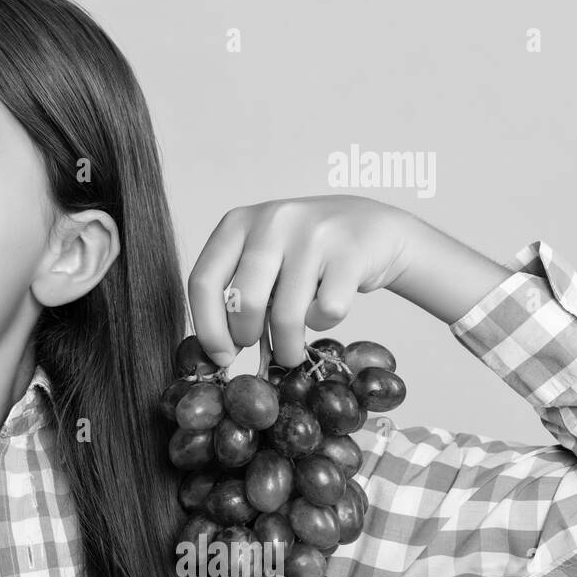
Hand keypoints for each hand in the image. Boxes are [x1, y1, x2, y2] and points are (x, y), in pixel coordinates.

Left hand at [187, 195, 416, 368]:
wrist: (374, 228)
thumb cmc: (306, 253)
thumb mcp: (263, 257)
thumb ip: (237, 290)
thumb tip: (216, 351)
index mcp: (238, 222)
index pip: (202, 281)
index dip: (208, 328)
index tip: (220, 357)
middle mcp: (272, 220)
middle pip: (243, 302)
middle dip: (247, 338)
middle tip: (261, 349)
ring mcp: (312, 233)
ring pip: (285, 315)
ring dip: (287, 347)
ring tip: (291, 351)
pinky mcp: (350, 251)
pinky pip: (326, 312)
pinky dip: (324, 324)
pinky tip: (326, 309)